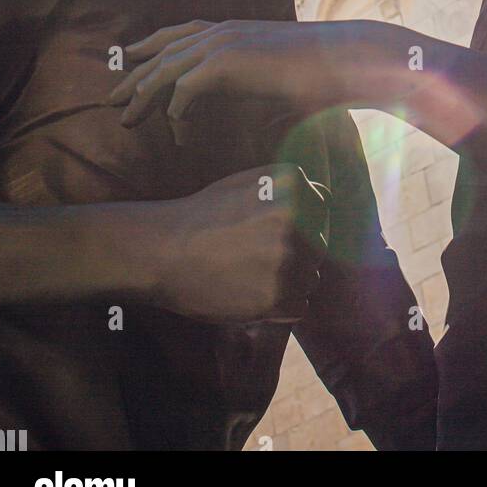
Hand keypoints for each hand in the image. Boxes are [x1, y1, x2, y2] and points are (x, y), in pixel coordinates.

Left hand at [110, 19, 360, 139]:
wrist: (346, 60)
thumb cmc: (325, 73)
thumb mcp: (283, 78)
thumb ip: (261, 88)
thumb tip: (263, 111)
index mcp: (235, 30)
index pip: (180, 34)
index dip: (153, 47)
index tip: (133, 60)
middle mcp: (223, 32)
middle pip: (163, 51)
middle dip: (136, 75)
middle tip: (113, 98)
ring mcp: (223, 44)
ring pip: (166, 70)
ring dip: (143, 96)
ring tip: (126, 119)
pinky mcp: (226, 63)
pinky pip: (184, 90)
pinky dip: (177, 112)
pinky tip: (178, 133)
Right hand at [147, 163, 327, 323]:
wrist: (164, 251)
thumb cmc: (204, 213)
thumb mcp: (249, 182)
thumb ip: (288, 188)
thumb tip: (322, 199)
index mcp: (293, 187)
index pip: (321, 206)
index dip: (302, 220)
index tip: (279, 230)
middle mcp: (299, 221)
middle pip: (318, 242)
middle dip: (296, 250)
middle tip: (259, 255)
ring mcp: (290, 261)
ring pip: (311, 275)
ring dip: (290, 279)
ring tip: (252, 274)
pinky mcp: (280, 298)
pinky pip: (301, 303)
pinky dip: (282, 304)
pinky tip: (252, 293)